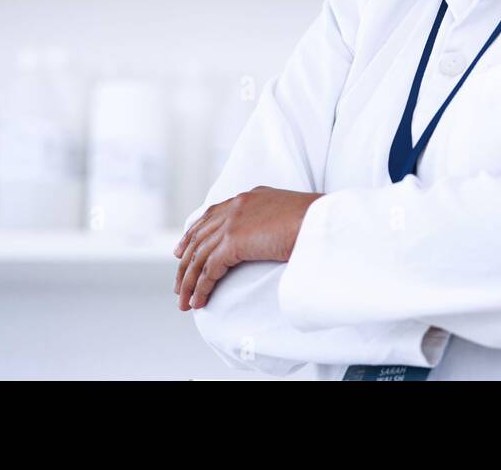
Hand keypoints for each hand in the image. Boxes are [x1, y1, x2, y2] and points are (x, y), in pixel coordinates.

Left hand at [173, 186, 322, 310]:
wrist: (322, 220)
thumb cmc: (317, 221)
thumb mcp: (290, 215)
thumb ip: (273, 222)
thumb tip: (273, 238)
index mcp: (248, 198)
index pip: (210, 216)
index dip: (193, 235)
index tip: (181, 251)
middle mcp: (235, 206)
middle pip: (198, 238)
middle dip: (185, 263)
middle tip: (178, 284)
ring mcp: (232, 222)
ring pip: (198, 257)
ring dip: (188, 282)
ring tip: (184, 302)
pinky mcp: (233, 242)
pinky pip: (209, 270)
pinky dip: (200, 288)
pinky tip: (198, 302)